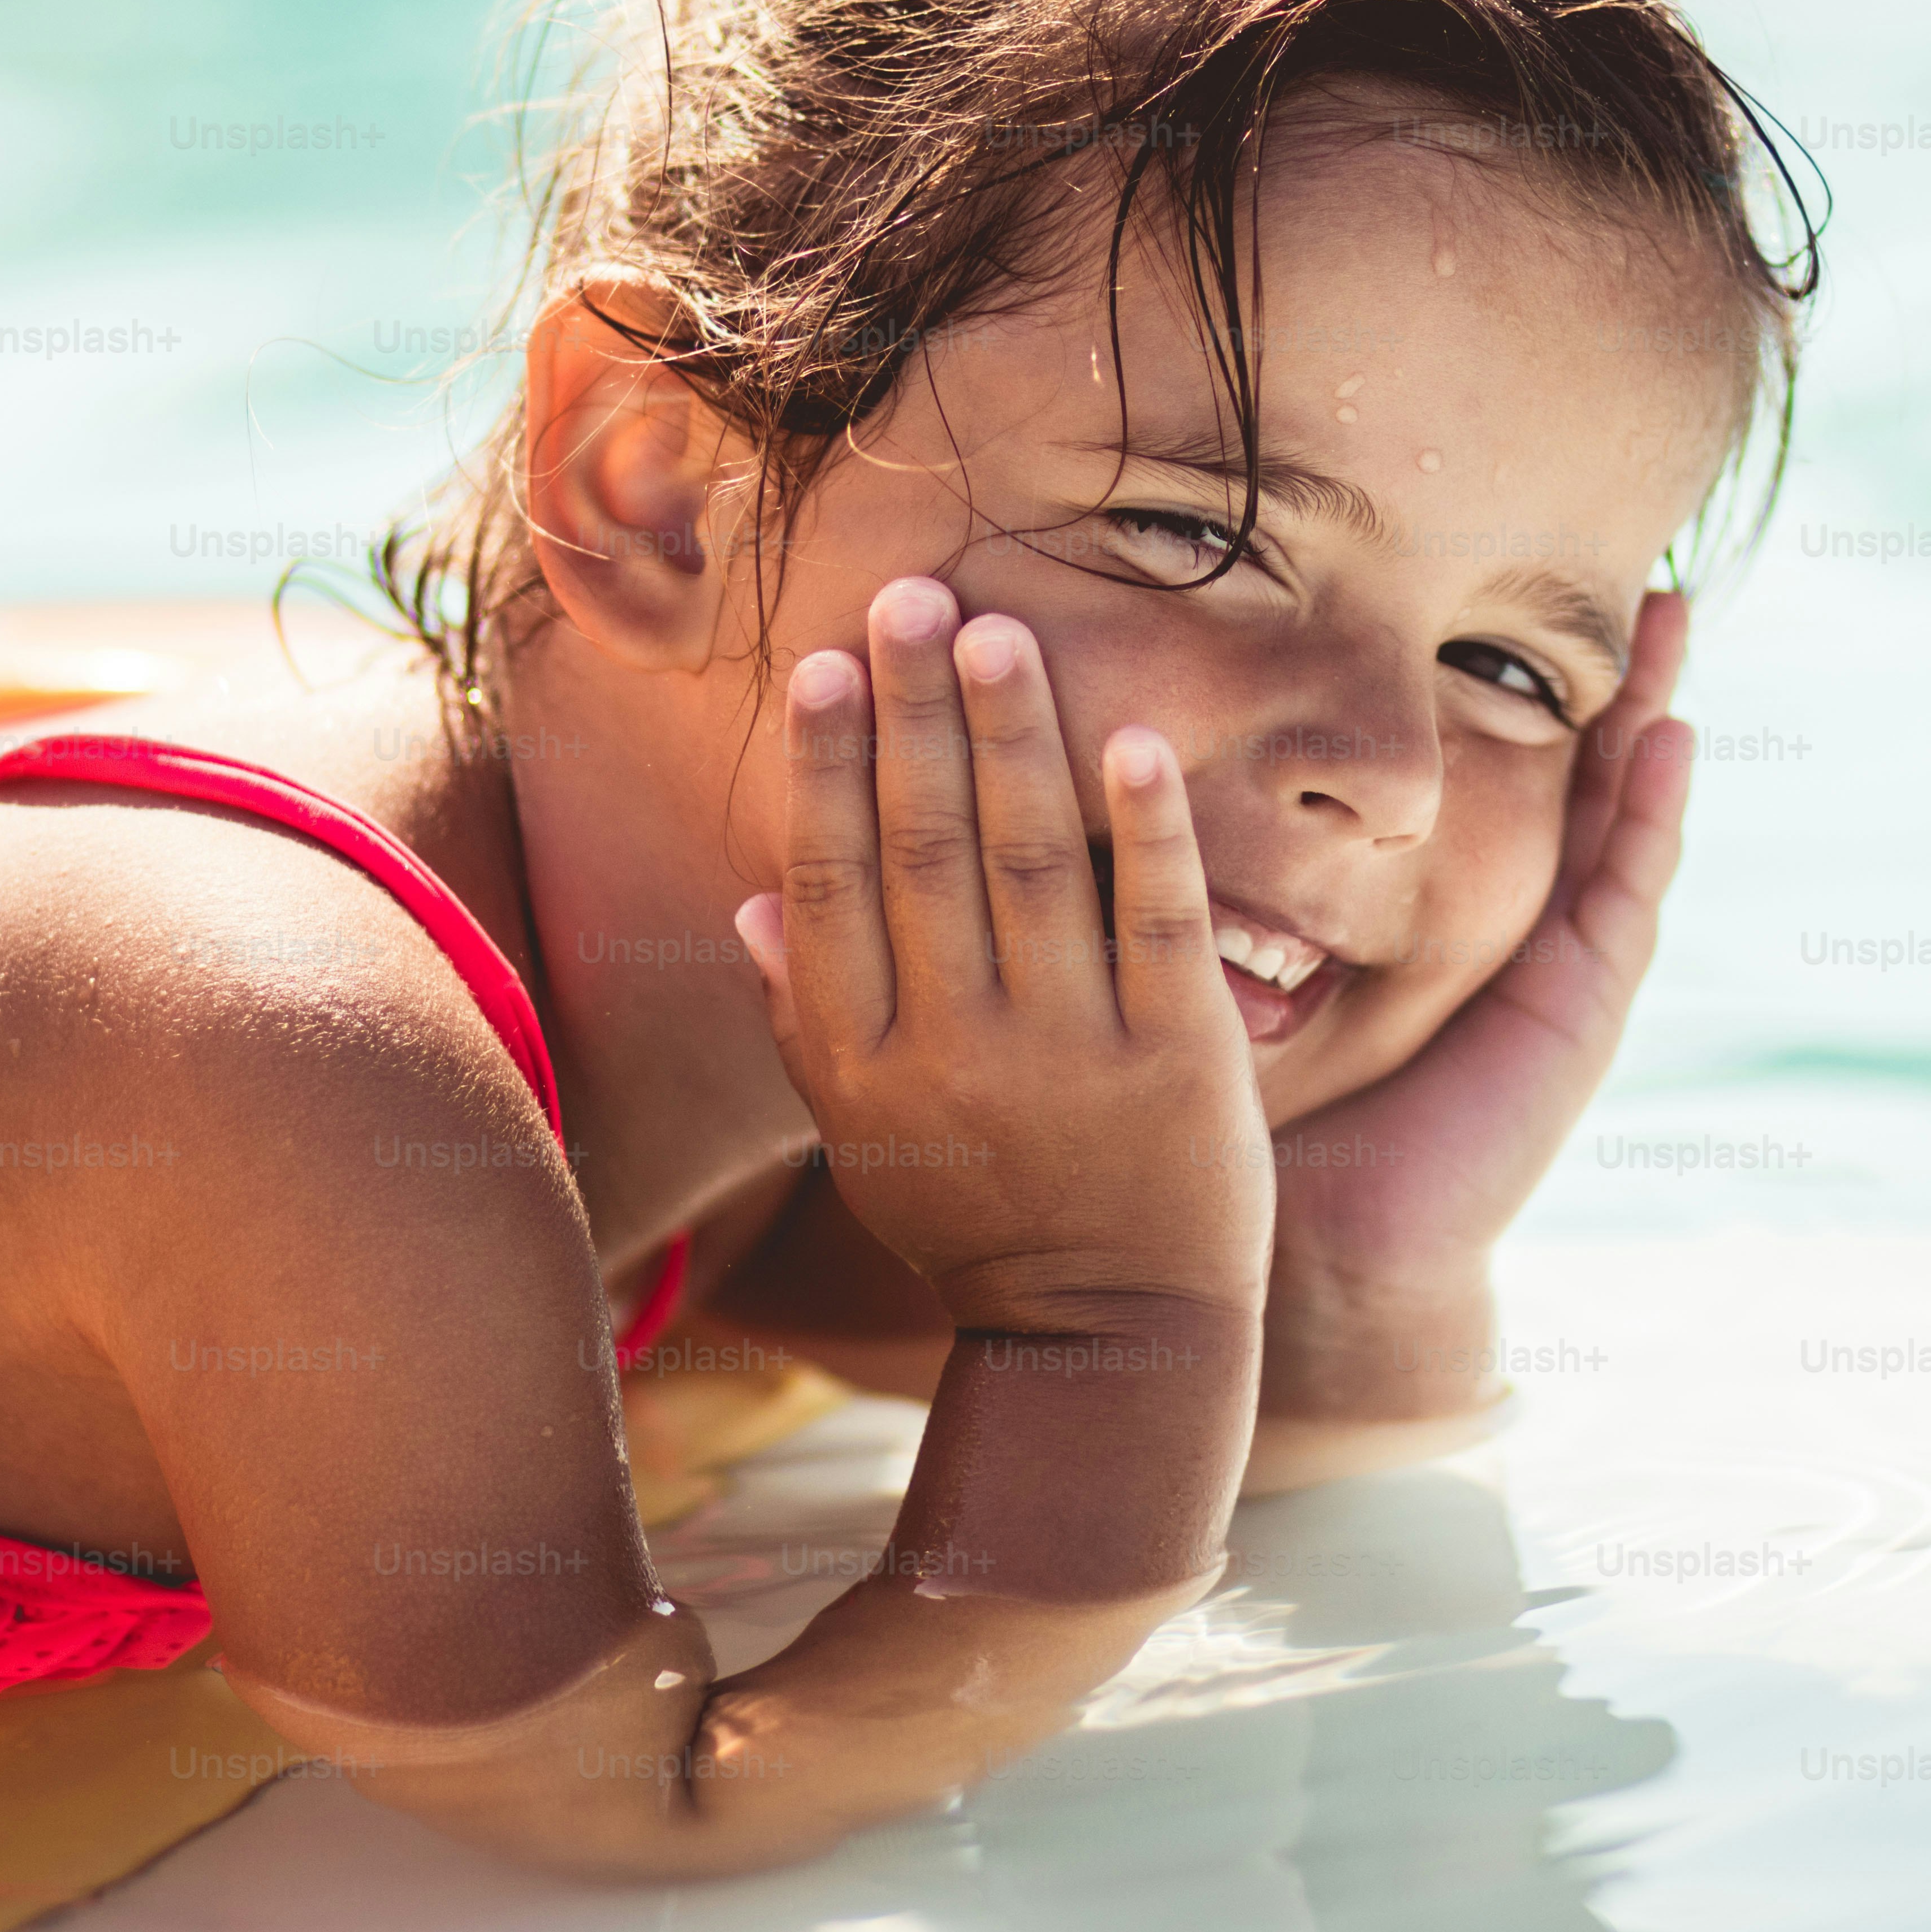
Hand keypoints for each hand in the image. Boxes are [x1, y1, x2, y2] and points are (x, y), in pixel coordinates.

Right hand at [735, 577, 1273, 1328]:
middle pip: (922, 849)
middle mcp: (956, 1048)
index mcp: (866, 1064)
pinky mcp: (1180, 1061)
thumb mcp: (868, 1140)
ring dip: (1011, 738)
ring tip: (996, 630)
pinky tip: (1131, 740)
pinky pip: (1157, 923)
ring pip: (1028, 865)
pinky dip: (1144, 830)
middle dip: (912, 714)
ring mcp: (1071, 1052)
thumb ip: (809, 1023)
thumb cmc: (977, 1221)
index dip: (828, 768)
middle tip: (908, 595)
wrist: (1109, 1336)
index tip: (824, 665)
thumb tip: (750, 905)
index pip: (834, 883)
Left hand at [1268, 589, 1696, 1298]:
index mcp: (1421, 904)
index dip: (1477, 673)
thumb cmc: (1265, 1109)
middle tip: (1610, 556)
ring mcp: (1549, 960)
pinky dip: (1652, 810)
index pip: (1458, 766)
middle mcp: (1496, 921)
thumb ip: (1205, 873)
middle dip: (1578, 668)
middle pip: (1551, 767)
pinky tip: (1672, 733)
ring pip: (1611, 809)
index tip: (1481, 567)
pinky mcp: (1580, 1007)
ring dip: (1644, 710)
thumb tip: (1113, 754)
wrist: (1319, 1242)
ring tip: (1668, 608)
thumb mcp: (1235, 961)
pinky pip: (1627, 889)